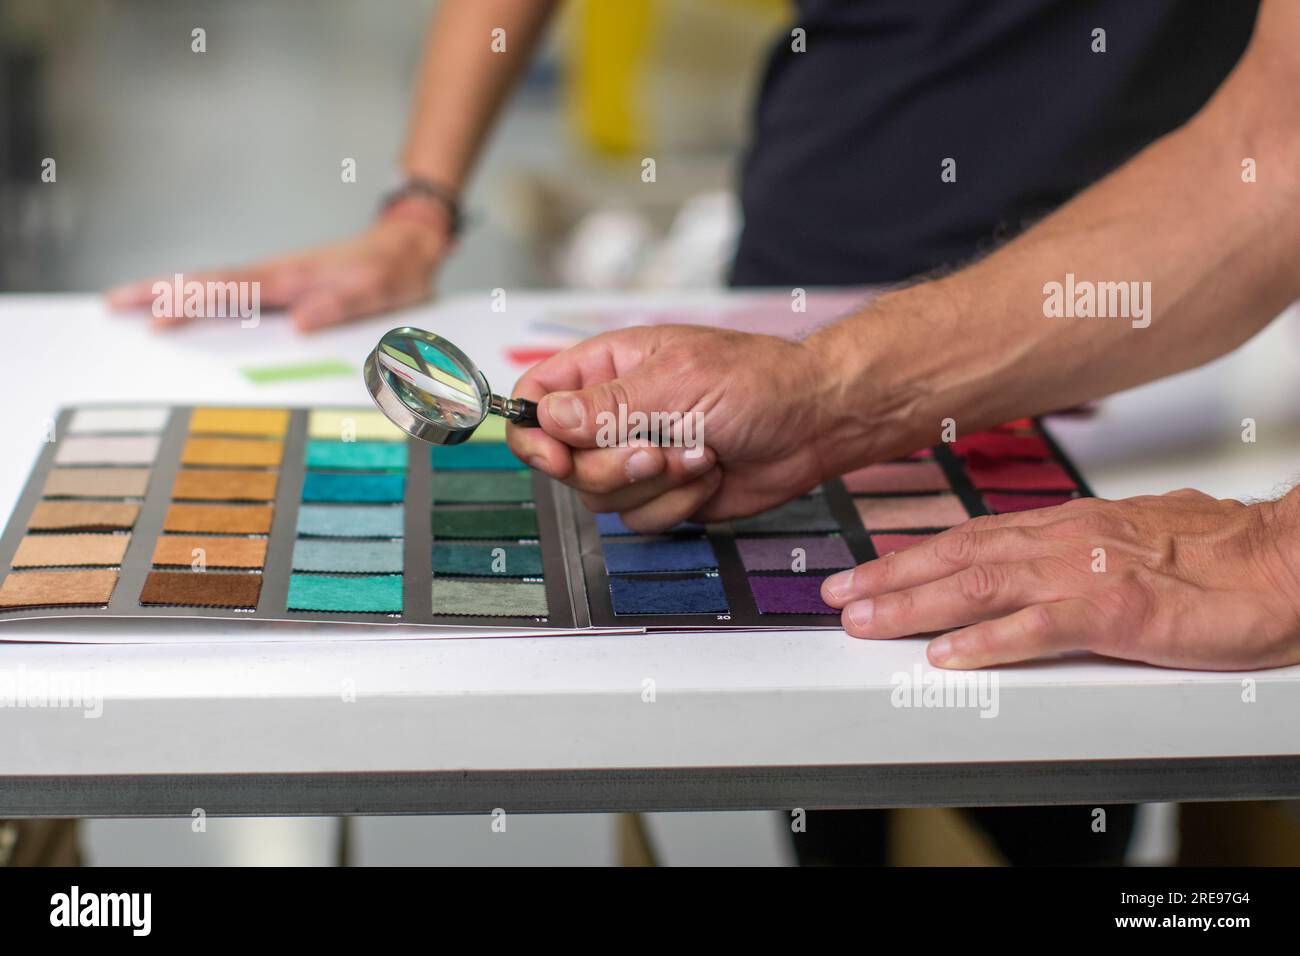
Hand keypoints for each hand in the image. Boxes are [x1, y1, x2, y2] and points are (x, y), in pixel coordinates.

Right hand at [105, 214, 449, 331]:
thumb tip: (301, 323)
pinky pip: (232, 290)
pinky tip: (185, 304)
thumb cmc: (394, 271)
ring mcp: (278, 278)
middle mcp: (278, 275)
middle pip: (207, 281)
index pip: (229, 290)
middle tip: (112, 303)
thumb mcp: (377, 292)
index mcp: (292, 278)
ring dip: (172, 292)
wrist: (410, 246)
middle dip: (159, 292)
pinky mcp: (284, 285)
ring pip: (214, 284)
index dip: (191, 304)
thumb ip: (340, 305)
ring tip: (130, 302)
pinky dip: (201, 295)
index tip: (156, 317)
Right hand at [507, 325, 849, 530]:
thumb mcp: (679, 380)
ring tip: (700, 453)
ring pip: (600, 498)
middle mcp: (613, 414)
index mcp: (607, 368)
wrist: (814, 424)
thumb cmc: (758, 381)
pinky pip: (639, 520)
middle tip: (658, 451)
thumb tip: (548, 417)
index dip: (534, 434)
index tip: (557, 458)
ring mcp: (636, 457)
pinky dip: (678, 505)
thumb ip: (608, 405)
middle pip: (564, 462)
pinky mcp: (661, 494)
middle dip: (613, 467)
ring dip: (656, 485)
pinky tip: (710, 474)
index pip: (536, 397)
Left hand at [822, 489, 1299, 670]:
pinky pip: (1037, 629)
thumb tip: (1031, 554)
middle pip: (956, 556)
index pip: (968, 537)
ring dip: (915, 605)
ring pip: (979, 585)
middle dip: (889, 578)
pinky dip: (986, 643)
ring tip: (866, 622)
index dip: (910, 556)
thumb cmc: (1214, 554)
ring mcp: (1085, 575)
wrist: (1282, 562)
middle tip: (838, 596)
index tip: (865, 572)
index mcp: (1064, 526)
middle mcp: (1063, 541)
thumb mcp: (1124, 539)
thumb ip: (1072, 548)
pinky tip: (948, 656)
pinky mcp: (1116, 613)